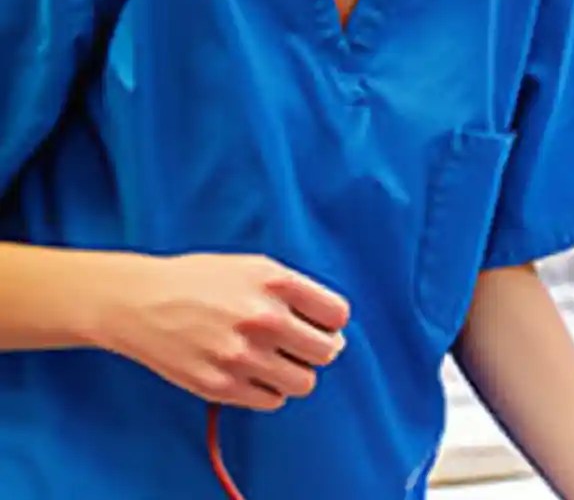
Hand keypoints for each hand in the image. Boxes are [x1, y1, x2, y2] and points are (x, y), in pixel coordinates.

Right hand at [94, 253, 349, 410]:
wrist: (139, 301)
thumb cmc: (202, 281)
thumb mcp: (254, 267)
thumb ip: (298, 293)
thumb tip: (335, 331)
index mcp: (275, 283)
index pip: (337, 315)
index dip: (330, 321)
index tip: (316, 323)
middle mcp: (263, 319)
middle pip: (327, 352)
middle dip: (317, 349)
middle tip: (296, 344)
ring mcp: (242, 355)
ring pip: (304, 383)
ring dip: (294, 373)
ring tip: (273, 360)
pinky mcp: (221, 385)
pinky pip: (272, 401)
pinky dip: (268, 390)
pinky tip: (251, 372)